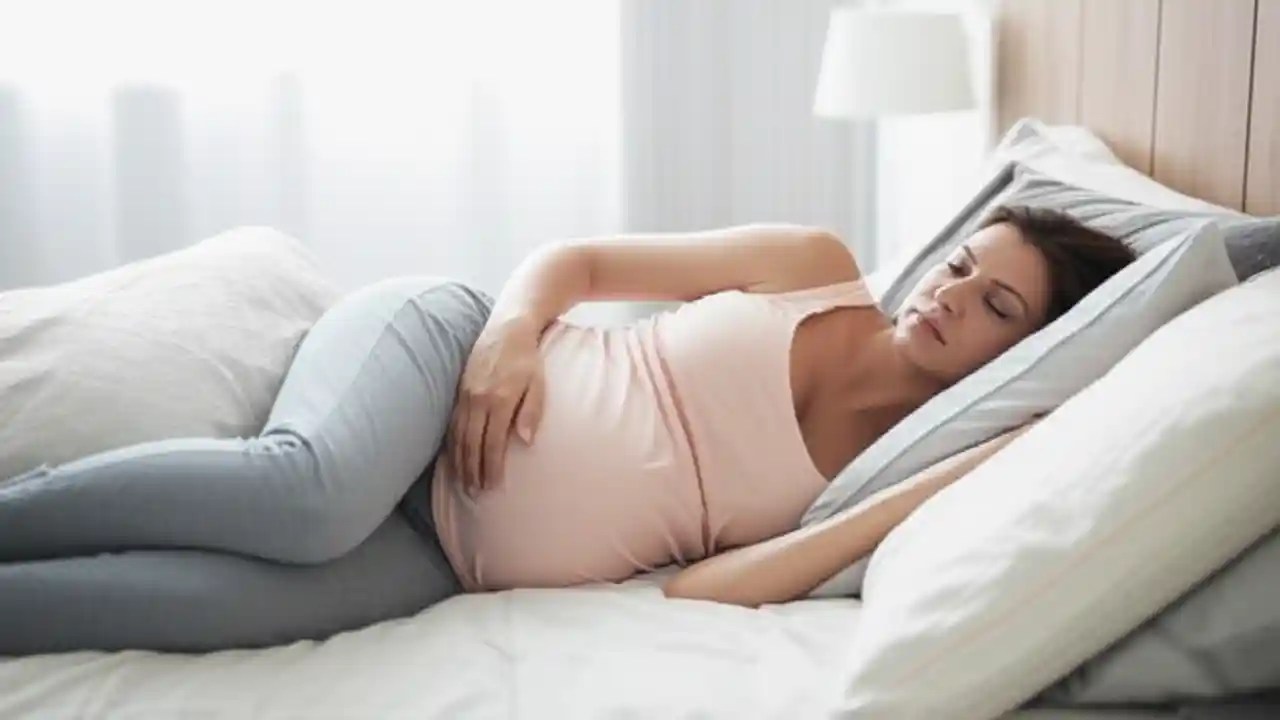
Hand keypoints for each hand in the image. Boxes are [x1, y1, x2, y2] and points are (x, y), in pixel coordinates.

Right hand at [447, 311, 545, 495]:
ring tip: (463, 483)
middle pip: (471, 444)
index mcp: (499, 400)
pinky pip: (452, 424)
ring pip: (458, 436)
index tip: (493, 486)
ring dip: (460, 462)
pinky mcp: (459, 390)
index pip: (492, 443)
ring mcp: (465, 395)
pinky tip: (454, 458)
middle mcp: (477, 400)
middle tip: (474, 494)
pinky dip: (452, 444)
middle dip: (472, 471)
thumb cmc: (528, 358)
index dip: (491, 467)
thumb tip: (526, 442)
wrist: (508, 328)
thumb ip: (531, 412)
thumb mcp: (538, 383)